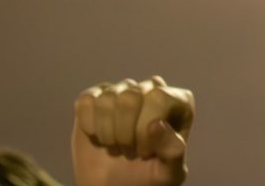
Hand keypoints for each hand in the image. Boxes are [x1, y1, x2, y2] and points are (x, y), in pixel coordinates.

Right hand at [71, 76, 193, 185]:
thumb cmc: (147, 178)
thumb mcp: (168, 174)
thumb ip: (172, 151)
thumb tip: (156, 124)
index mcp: (178, 100)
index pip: (157, 98)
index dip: (145, 132)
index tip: (145, 153)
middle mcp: (152, 88)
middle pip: (130, 97)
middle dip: (124, 134)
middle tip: (129, 151)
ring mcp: (123, 89)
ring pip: (106, 100)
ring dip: (107, 134)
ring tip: (116, 146)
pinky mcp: (96, 96)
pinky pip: (86, 102)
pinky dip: (89, 126)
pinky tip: (99, 137)